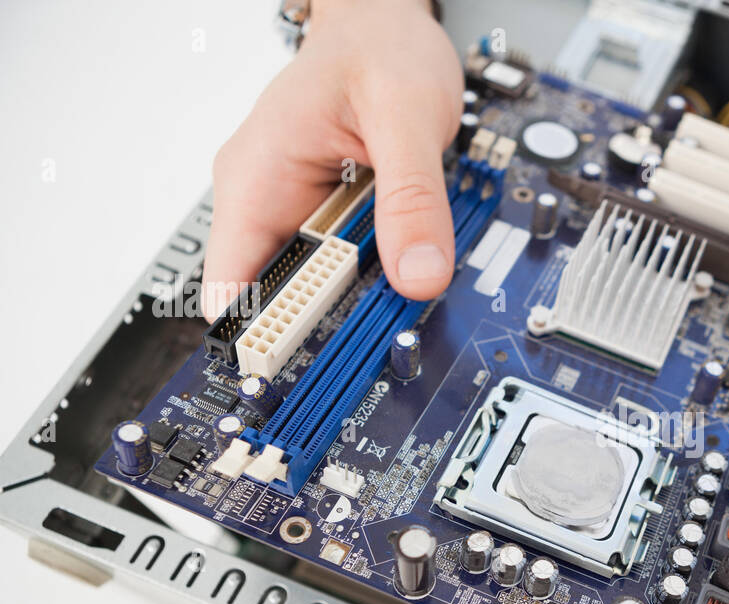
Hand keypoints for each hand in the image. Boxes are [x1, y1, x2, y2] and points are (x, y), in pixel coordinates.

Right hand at [202, 0, 461, 319]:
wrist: (385, 21)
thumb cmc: (378, 47)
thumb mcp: (406, 118)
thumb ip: (413, 199)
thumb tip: (421, 276)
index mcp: (257, 179)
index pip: (231, 289)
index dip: (263, 339)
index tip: (306, 369)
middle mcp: (264, 199)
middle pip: (283, 298)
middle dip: (336, 315)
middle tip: (390, 312)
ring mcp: (293, 208)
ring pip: (321, 285)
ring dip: (364, 291)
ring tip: (408, 268)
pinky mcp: (327, 214)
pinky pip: (346, 263)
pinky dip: (378, 269)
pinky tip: (406, 255)